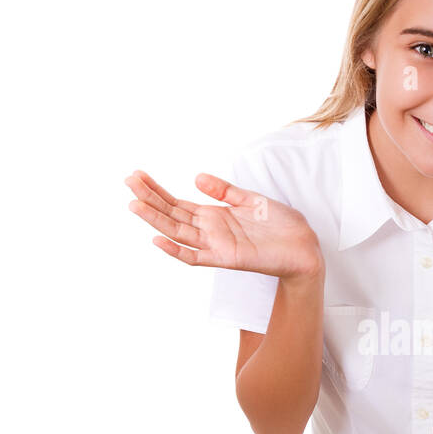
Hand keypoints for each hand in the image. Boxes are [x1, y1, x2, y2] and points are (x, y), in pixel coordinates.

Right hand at [124, 169, 323, 278]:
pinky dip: (176, 250)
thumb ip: (224, 190)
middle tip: (128, 181)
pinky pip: (195, 257)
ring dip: (155, 220)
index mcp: (214, 215)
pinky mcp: (226, 258)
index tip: (137, 176)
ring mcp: (216, 245)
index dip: (157, 190)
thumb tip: (196, 177)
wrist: (304, 245)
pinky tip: (158, 238)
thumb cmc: (281, 224)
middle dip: (149, 198)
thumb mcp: (251, 200)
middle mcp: (210, 231)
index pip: (177, 203)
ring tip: (134, 203)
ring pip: (177, 232)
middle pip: (171, 214)